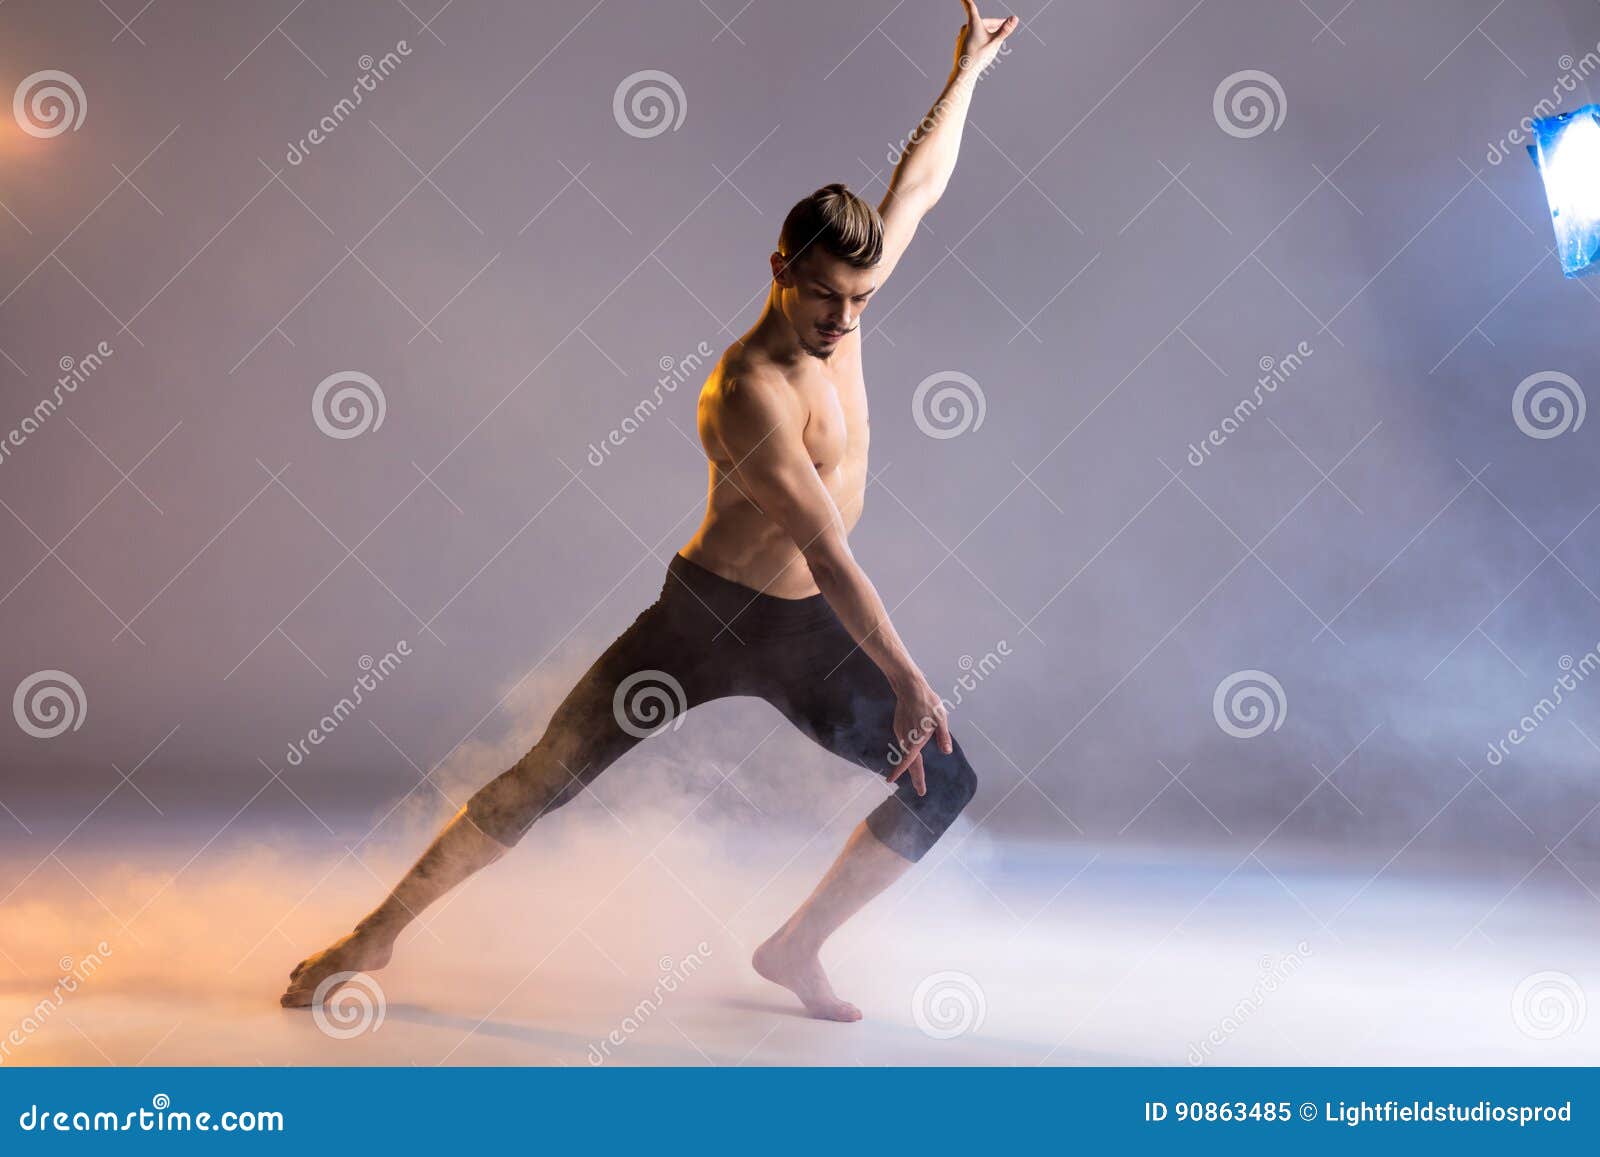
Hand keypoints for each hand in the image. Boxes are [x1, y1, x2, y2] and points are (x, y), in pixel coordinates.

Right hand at [887, 678, 952, 796]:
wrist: (910, 687)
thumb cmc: (928, 702)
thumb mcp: (941, 719)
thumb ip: (943, 736)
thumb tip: (947, 751)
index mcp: (916, 739)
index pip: (909, 761)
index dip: (903, 772)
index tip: (891, 781)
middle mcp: (906, 738)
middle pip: (909, 762)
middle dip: (916, 777)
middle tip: (921, 790)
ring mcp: (901, 732)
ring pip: (906, 752)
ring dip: (912, 765)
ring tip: (919, 776)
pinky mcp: (899, 727)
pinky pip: (904, 742)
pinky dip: (908, 751)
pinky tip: (914, 750)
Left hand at [953, 0, 1018, 78]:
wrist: (964, 73)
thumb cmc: (979, 57)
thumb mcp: (995, 42)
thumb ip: (1005, 30)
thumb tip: (1015, 18)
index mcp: (973, 24)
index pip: (970, 6)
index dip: (967, 0)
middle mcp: (965, 28)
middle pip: (982, 23)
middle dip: (994, 25)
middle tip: (1004, 29)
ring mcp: (961, 36)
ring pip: (978, 31)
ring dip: (988, 33)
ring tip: (995, 42)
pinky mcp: (960, 44)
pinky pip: (972, 38)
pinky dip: (980, 40)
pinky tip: (983, 48)